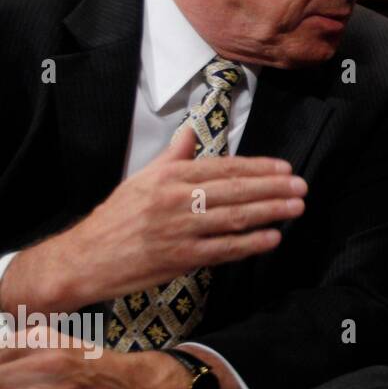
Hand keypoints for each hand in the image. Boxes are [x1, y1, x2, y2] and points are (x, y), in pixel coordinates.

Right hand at [2, 126, 306, 314]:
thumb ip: (173, 156)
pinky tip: (272, 238)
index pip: (223, 168)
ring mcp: (179, 230)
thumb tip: (190, 130)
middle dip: (272, 188)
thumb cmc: (117, 217)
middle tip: (301, 186)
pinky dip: (249, 244)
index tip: (284, 168)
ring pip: (233, 218)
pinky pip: (222, 249)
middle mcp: (176, 200)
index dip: (257, 167)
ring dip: (269, 212)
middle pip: (234, 191)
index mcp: (169, 177)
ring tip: (296, 207)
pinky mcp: (180, 258)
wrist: (85, 258)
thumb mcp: (141, 178)